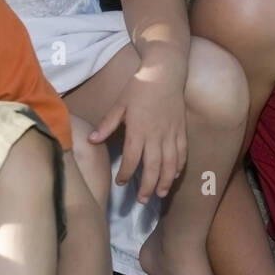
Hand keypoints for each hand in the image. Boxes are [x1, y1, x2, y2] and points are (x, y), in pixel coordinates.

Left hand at [90, 51, 187, 199]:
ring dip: (165, 181)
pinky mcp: (181, 130)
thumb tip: (92, 140)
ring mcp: (171, 133)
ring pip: (170, 164)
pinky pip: (182, 153)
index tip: (121, 183)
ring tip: (159, 194)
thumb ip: (107, 124)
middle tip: (141, 201)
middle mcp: (156, 135)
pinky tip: (174, 176)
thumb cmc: (140, 87)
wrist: (166, 72)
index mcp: (139, 129)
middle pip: (153, 167)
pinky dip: (179, 166)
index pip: (133, 158)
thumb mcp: (120, 104)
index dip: (126, 174)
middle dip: (146, 186)